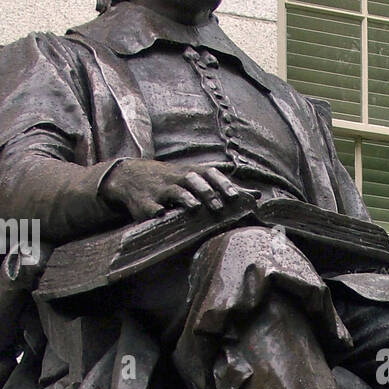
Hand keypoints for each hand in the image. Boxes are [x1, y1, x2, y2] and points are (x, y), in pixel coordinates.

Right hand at [101, 160, 240, 220]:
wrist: (131, 176)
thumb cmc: (174, 179)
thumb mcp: (197, 178)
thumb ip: (225, 187)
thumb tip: (257, 195)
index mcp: (192, 173)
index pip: (210, 174)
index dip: (222, 184)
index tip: (234, 196)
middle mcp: (178, 178)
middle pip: (194, 180)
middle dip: (206, 192)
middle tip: (218, 206)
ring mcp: (160, 189)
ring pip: (174, 191)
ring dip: (185, 198)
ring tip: (194, 208)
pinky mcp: (144, 202)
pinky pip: (150, 206)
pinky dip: (155, 210)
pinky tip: (161, 215)